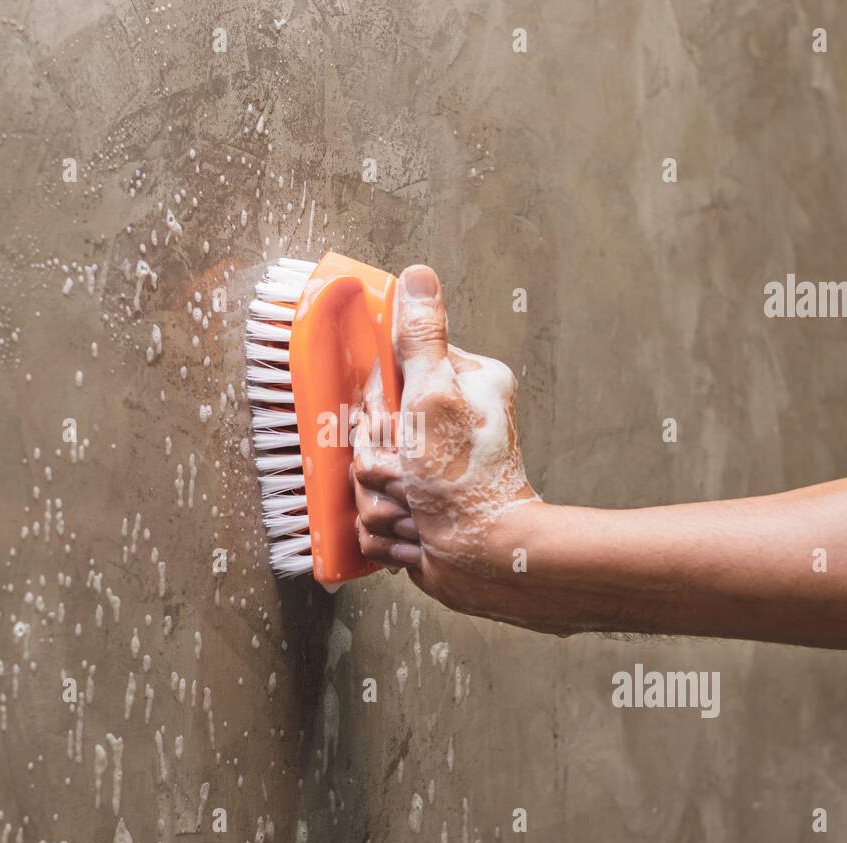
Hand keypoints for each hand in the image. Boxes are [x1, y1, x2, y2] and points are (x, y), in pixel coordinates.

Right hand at [352, 264, 544, 624]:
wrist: (484, 562)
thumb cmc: (468, 482)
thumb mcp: (437, 398)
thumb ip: (422, 338)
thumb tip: (418, 276)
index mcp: (453, 387)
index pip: (382, 379)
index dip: (376, 409)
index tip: (391, 425)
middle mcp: (440, 425)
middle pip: (365, 434)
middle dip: (378, 464)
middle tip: (411, 473)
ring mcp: (424, 470)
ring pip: (362, 479)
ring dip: (382, 500)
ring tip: (418, 508)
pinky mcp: (411, 510)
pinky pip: (368, 517)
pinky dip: (387, 531)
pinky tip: (416, 533)